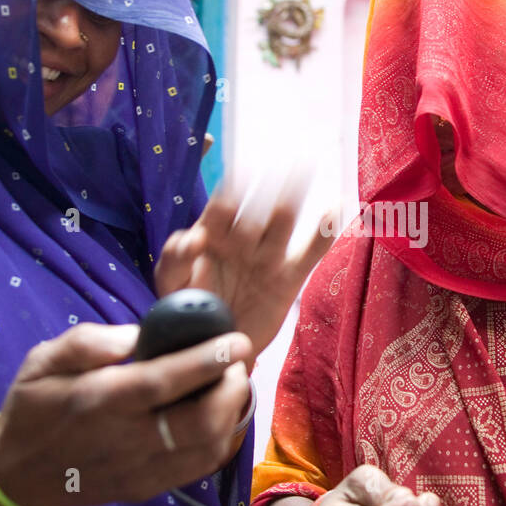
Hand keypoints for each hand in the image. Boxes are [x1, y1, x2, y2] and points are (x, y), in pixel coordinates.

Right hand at [0, 323, 253, 505]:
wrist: (17, 475)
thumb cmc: (33, 407)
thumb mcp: (42, 361)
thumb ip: (87, 342)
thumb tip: (136, 333)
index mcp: (99, 401)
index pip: (164, 382)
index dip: (207, 361)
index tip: (237, 340)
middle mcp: (125, 439)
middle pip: (201, 422)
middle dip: (233, 388)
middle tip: (237, 362)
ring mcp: (140, 470)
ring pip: (210, 448)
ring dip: (233, 413)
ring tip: (232, 383)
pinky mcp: (148, 488)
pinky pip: (200, 466)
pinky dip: (222, 437)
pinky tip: (220, 414)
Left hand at [154, 177, 333, 367]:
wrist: (210, 349)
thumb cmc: (188, 309)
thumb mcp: (170, 283)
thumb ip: (175, 258)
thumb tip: (196, 237)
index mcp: (212, 232)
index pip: (222, 202)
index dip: (230, 185)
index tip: (239, 170)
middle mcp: (242, 238)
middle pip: (257, 205)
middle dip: (268, 181)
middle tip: (283, 156)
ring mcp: (267, 257)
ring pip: (283, 221)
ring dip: (293, 194)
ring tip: (305, 169)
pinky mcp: (288, 279)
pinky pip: (309, 254)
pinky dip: (323, 233)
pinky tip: (335, 209)